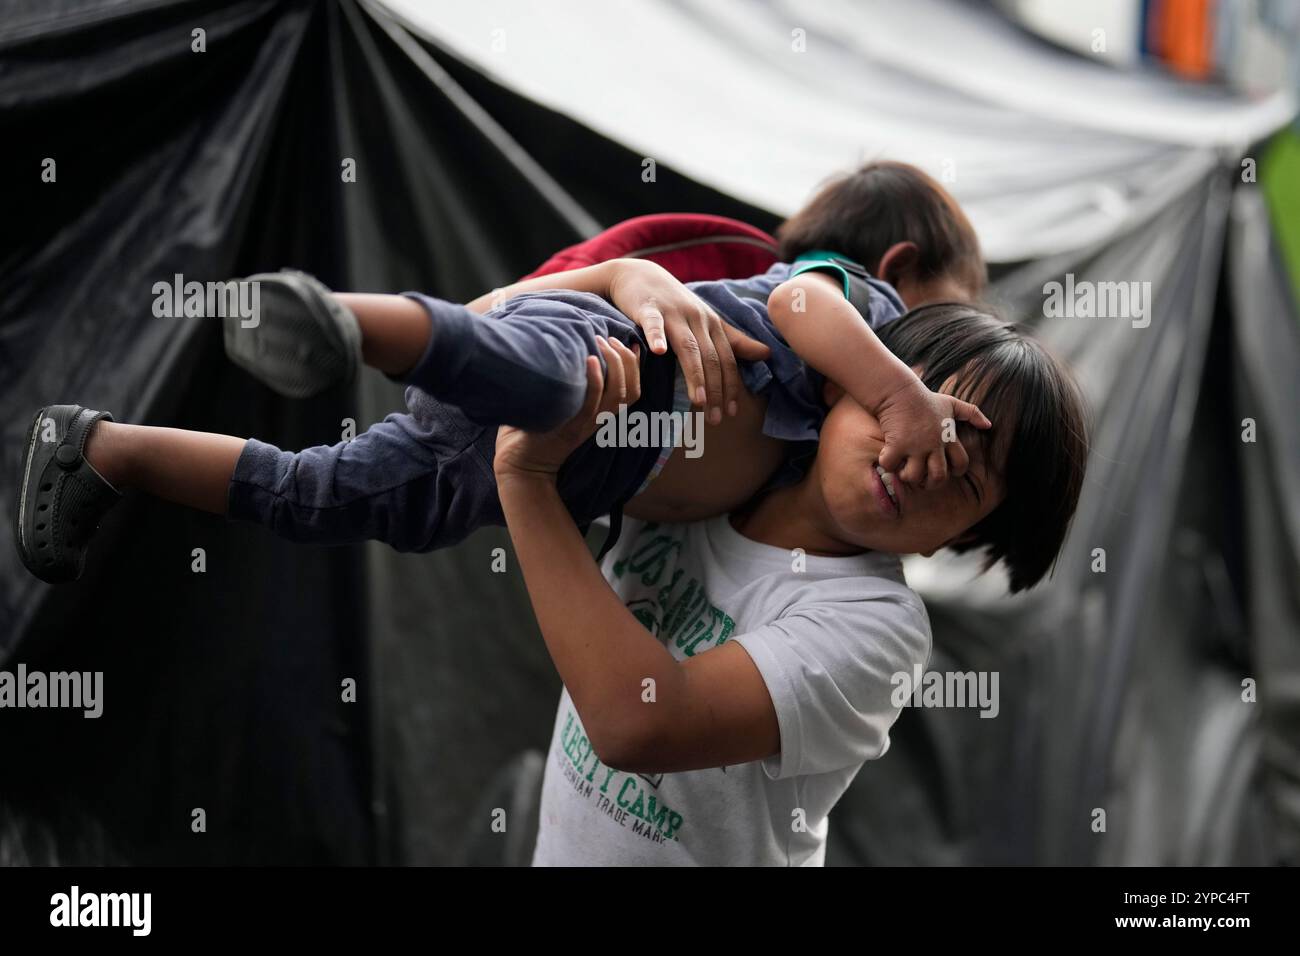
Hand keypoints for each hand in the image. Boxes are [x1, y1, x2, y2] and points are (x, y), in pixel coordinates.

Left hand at [494, 336, 641, 479]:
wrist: (520, 466)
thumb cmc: (532, 431)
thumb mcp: (558, 405)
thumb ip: (568, 384)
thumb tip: (566, 349)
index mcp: (600, 416)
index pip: (632, 390)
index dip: (637, 366)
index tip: (632, 343)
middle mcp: (598, 421)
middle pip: (631, 390)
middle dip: (627, 360)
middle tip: (610, 338)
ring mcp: (586, 425)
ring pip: (617, 394)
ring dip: (614, 363)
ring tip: (601, 341)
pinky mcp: (570, 429)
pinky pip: (592, 403)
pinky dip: (596, 380)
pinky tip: (590, 359)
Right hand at [606, 258, 769, 422]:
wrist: (639, 274)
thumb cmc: (674, 303)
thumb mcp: (705, 320)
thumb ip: (734, 339)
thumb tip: (767, 353)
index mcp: (712, 324)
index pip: (727, 360)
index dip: (732, 386)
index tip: (732, 412)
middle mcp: (697, 318)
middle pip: (710, 358)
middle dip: (715, 389)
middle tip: (715, 418)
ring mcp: (672, 313)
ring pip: (687, 346)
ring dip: (694, 373)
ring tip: (697, 400)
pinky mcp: (647, 308)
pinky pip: (653, 324)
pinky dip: (656, 337)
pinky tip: (659, 352)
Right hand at [874, 378, 991, 487]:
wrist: (900, 391)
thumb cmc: (925, 398)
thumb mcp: (951, 403)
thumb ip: (972, 413)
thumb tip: (988, 425)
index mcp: (948, 437)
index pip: (962, 462)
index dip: (956, 471)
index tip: (945, 469)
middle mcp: (934, 444)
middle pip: (938, 476)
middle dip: (931, 483)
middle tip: (923, 480)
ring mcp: (915, 445)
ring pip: (914, 475)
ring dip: (908, 476)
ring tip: (903, 470)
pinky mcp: (897, 444)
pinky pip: (891, 465)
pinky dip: (887, 464)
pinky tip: (886, 457)